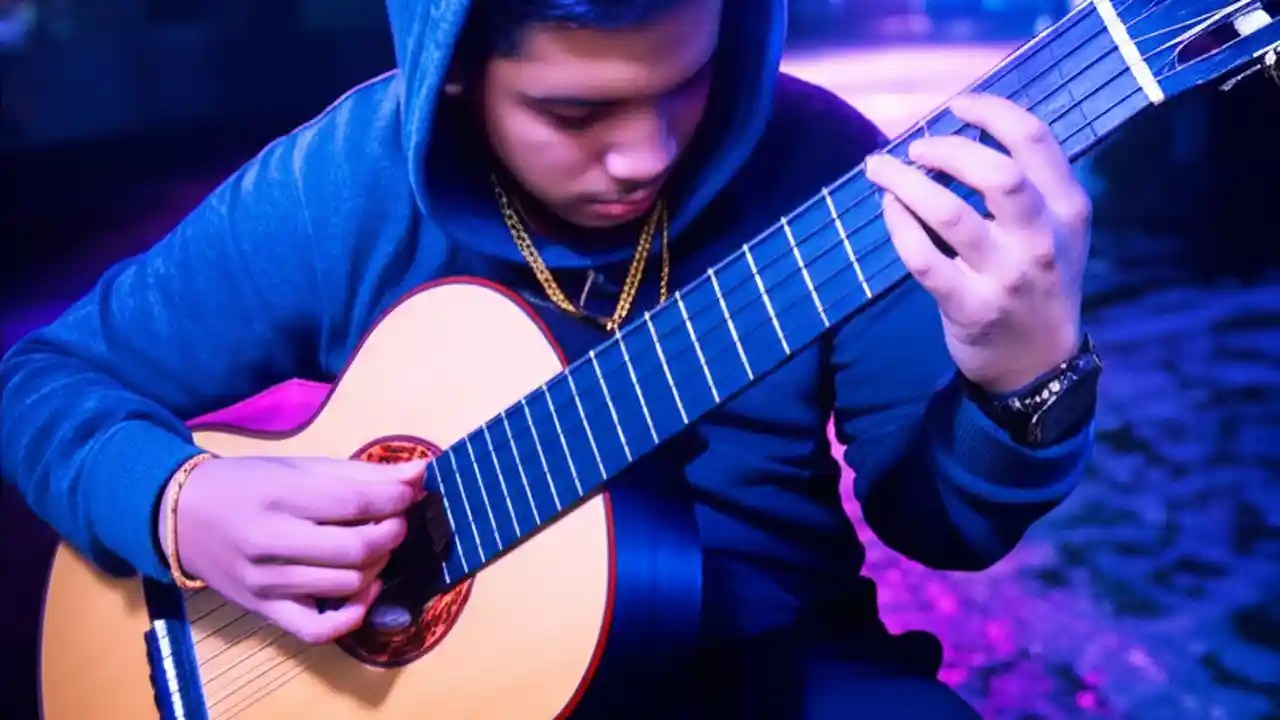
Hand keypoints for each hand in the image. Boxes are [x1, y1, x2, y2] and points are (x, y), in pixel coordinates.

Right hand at [159, 455, 426, 643]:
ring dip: (378, 564)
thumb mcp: (299, 468)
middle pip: (357, 548)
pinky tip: (365, 589)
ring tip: (375, 545)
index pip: (355, 502)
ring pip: (348, 585)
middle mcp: (270, 543)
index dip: (397, 497)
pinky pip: (318, 630)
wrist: (182, 517)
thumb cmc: (248, 485)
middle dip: (392, 531)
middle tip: (395, 519)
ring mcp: (267, 584)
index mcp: (279, 497)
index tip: (412, 490)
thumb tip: (420, 474)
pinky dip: (352, 615)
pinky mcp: (264, 612)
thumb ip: (360, 473)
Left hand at [865, 92, 1090, 393]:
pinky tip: (889, 208)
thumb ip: (1029, 183)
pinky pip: (922, 258)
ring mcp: (1006, 277)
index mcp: (1068, 208)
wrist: (1039, 362)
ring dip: (906, 183)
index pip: (1034, 140)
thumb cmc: (1038, 280)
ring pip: (949, 214)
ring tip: (881, 169)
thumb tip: (959, 129)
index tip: (957, 104)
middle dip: (947, 149)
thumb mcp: (1059, 230)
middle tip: (917, 146)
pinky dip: (898, 225)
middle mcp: (1042, 240)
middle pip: (997, 174)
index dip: (991, 110)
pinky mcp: (970, 307)